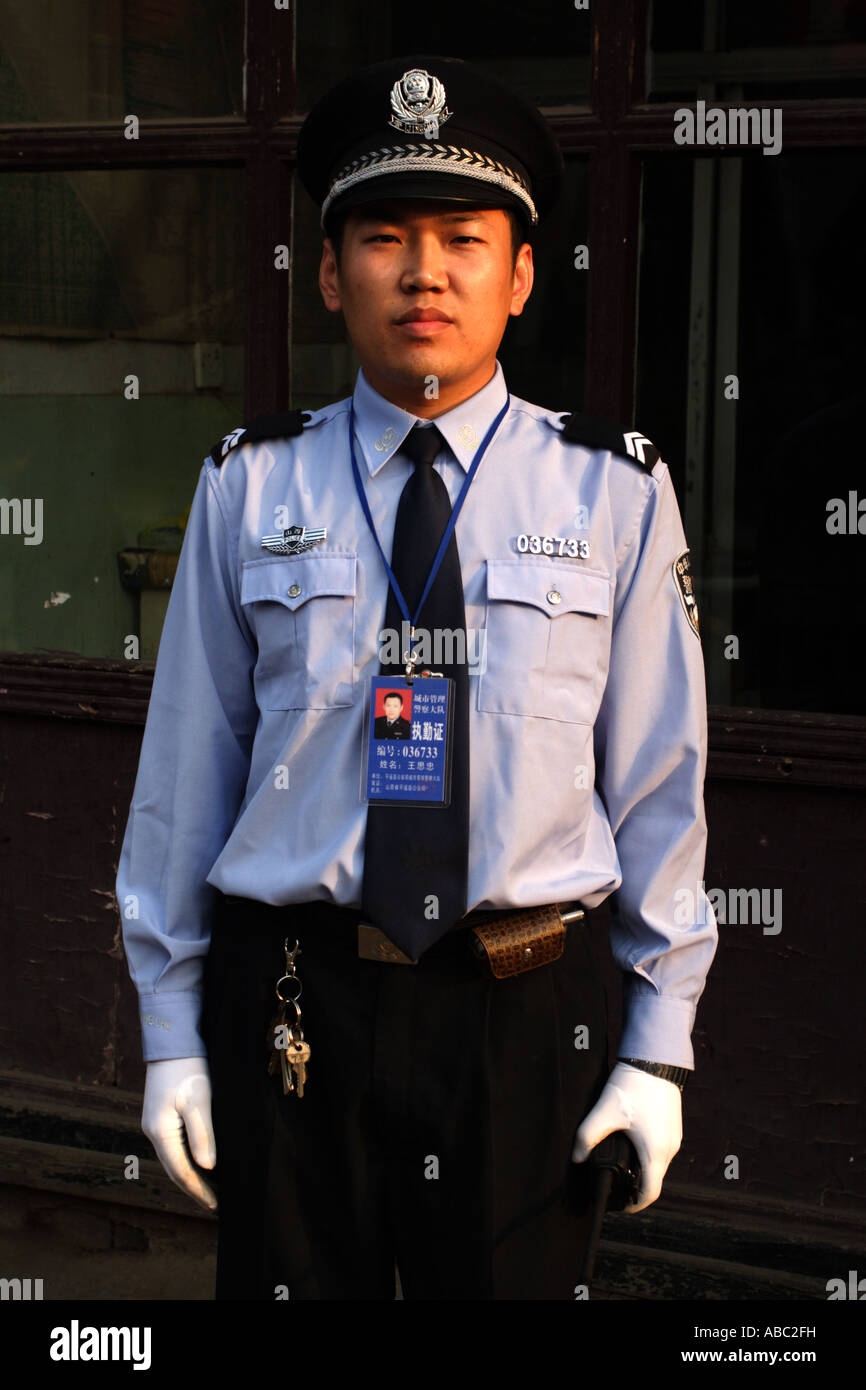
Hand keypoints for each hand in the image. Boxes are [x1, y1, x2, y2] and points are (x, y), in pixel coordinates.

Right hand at [141, 1057, 217, 1212]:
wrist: (172, 1039)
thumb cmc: (188, 1067)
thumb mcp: (199, 1099)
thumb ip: (202, 1134)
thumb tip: (208, 1167)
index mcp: (160, 1131)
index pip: (180, 1172)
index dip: (198, 1191)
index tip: (216, 1207)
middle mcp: (153, 1130)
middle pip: (175, 1168)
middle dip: (195, 1188)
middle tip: (217, 1204)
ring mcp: (155, 1122)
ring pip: (174, 1157)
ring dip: (192, 1174)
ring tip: (213, 1189)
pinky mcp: (162, 1114)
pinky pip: (175, 1145)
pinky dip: (189, 1158)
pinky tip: (202, 1161)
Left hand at [571, 1062, 681, 1212]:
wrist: (656, 1059)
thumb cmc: (632, 1087)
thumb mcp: (603, 1113)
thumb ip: (586, 1138)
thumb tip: (576, 1159)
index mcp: (655, 1152)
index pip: (649, 1193)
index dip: (633, 1205)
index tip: (617, 1206)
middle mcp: (670, 1149)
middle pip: (653, 1181)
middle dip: (634, 1188)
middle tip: (612, 1186)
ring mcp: (674, 1137)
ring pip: (659, 1166)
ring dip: (641, 1172)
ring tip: (619, 1167)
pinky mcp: (673, 1126)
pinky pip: (662, 1151)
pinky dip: (648, 1157)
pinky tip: (629, 1146)